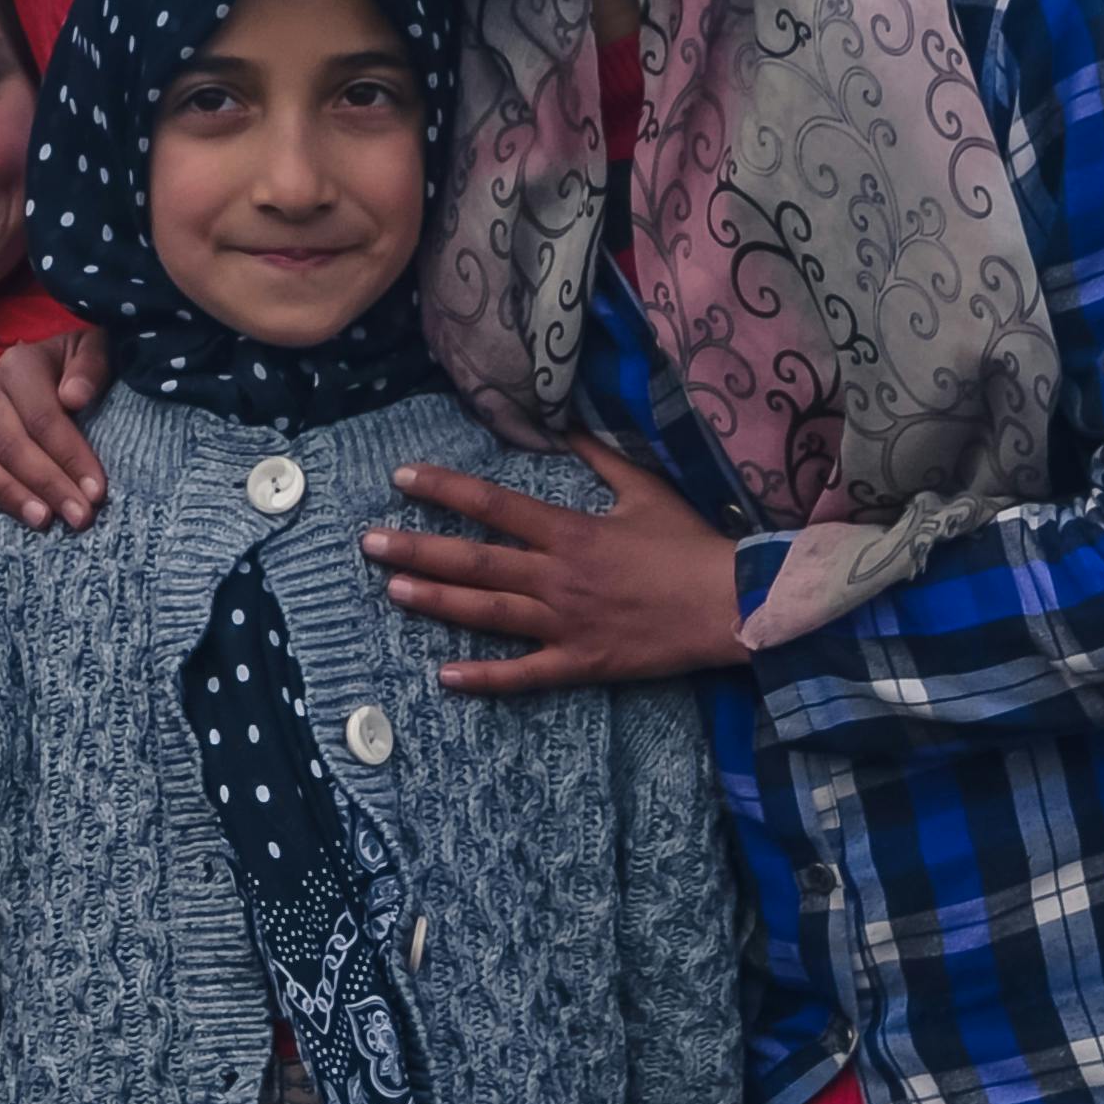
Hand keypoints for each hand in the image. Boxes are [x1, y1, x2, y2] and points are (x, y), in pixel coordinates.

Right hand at [0, 331, 109, 528]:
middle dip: (49, 485)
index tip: (97, 492)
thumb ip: (90, 367)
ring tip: (41, 521)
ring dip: (10, 495)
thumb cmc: (75, 369)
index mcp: (18, 367)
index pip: (44, 418)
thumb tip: (74, 397)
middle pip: (13, 445)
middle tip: (79, 517)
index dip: (71, 456)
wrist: (50, 370)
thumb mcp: (92, 352)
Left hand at [366, 436, 752, 692]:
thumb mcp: (646, 490)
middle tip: (369, 542)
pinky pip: (525, 674)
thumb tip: (565, 426)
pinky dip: (485, 677)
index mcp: (571, 531)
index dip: (444, 490)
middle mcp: (559, 576)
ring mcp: (567, 622)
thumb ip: (601, 458)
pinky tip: (446, 676)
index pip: (494, 506)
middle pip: (475, 561)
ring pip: (488, 612)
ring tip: (391, 591)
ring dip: (436, 602)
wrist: (735, 604)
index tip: (402, 479)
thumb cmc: (693, 545)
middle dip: (417, 549)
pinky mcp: (583, 661)